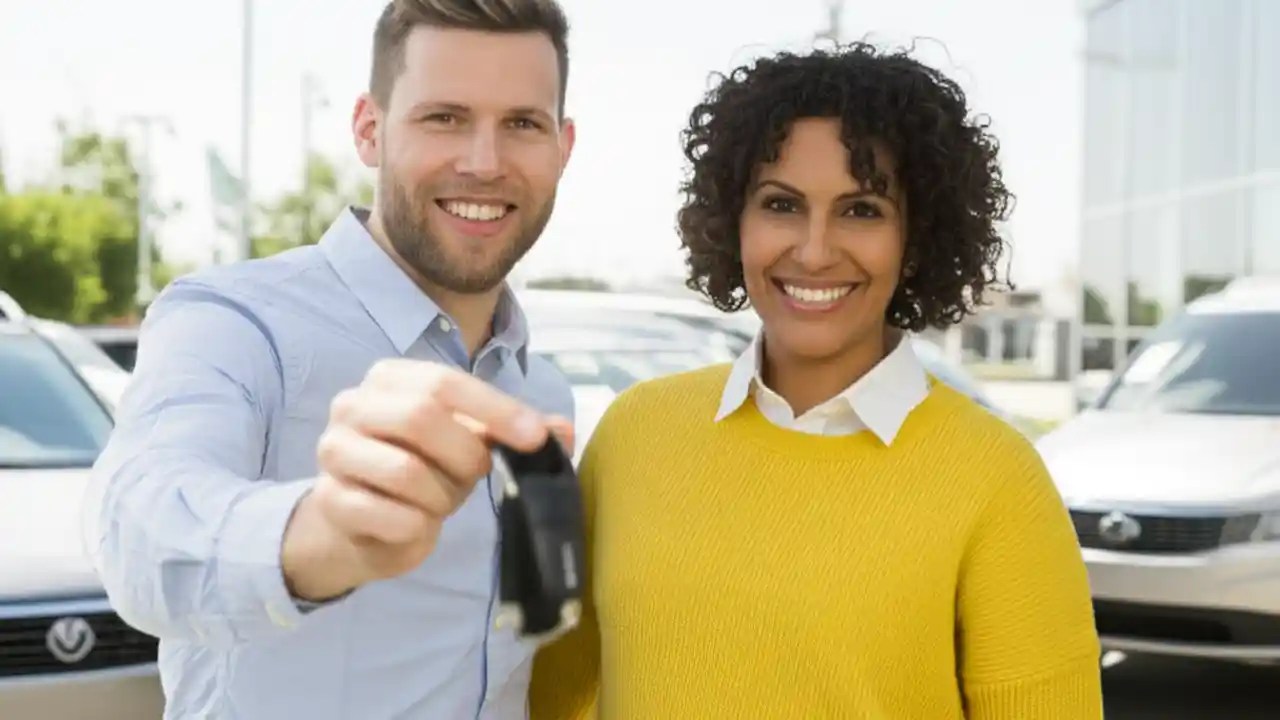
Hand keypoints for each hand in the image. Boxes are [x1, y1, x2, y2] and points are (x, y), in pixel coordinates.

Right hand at [281, 358, 568, 601]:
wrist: (359, 523)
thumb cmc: (420, 470)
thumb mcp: (469, 444)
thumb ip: (513, 433)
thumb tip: (563, 430)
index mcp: (391, 379)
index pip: (446, 383)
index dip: (496, 410)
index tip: (536, 438)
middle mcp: (354, 405)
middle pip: (420, 417)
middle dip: (464, 455)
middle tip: (477, 476)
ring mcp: (334, 451)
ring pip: (405, 471)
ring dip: (440, 496)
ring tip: (439, 502)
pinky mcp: (330, 500)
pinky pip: (390, 515)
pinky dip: (417, 527)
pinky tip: (414, 523)